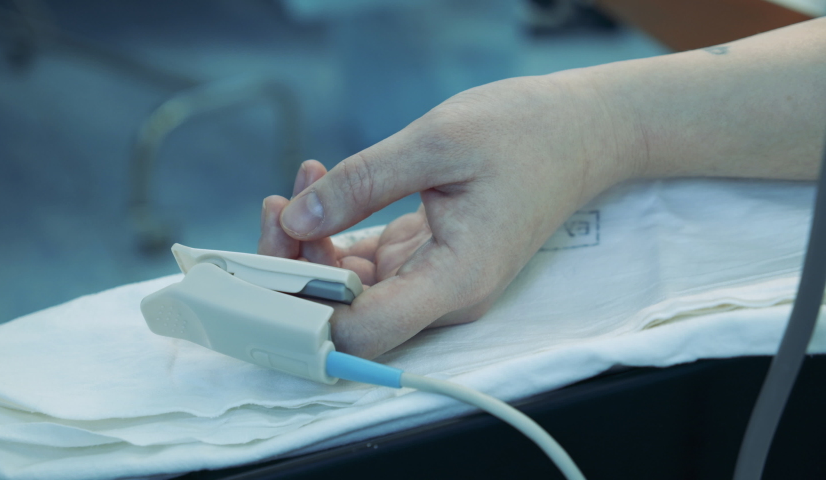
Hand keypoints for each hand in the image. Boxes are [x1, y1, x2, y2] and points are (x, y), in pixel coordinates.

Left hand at [260, 75, 640, 358]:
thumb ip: (362, 183)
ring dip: (309, 247)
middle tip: (278, 206)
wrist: (576, 134)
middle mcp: (442, 296)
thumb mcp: (437, 141)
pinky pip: (362, 266)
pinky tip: (321, 189)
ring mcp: (432, 282)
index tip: (267, 265)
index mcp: (456, 280)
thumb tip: (295, 219)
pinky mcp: (424, 261)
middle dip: (296, 271)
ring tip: (302, 182)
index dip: (304, 311)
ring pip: (348, 293)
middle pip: (345, 318)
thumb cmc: (523, 133)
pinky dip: (333, 236)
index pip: (362, 333)